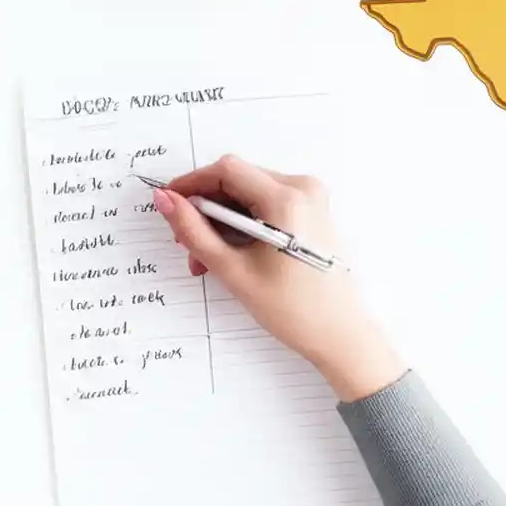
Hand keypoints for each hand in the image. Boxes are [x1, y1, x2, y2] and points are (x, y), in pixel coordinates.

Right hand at [153, 155, 404, 401]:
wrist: (341, 334)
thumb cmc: (294, 309)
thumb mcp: (233, 270)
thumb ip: (193, 231)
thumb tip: (165, 200)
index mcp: (287, 199)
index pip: (226, 171)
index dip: (191, 183)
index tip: (168, 201)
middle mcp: (303, 189)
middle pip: (237, 180)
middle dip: (205, 209)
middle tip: (186, 243)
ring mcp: (311, 199)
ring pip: (248, 194)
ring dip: (221, 221)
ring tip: (207, 259)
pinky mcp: (311, 211)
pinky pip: (266, 204)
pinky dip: (242, 224)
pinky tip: (230, 253)